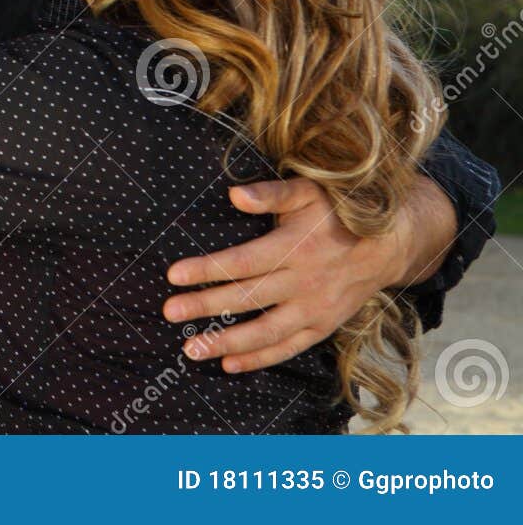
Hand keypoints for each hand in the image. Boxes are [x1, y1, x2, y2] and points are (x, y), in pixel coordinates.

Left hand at [161, 179, 406, 372]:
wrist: (389, 246)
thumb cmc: (338, 213)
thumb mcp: (308, 192)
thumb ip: (271, 193)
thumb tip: (234, 193)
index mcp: (294, 248)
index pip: (242, 262)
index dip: (208, 269)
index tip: (173, 275)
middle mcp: (303, 282)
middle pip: (247, 298)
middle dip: (205, 306)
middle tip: (169, 312)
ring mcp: (313, 309)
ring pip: (265, 332)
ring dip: (226, 342)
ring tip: (191, 348)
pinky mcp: (322, 327)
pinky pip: (288, 347)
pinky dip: (259, 359)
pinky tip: (229, 364)